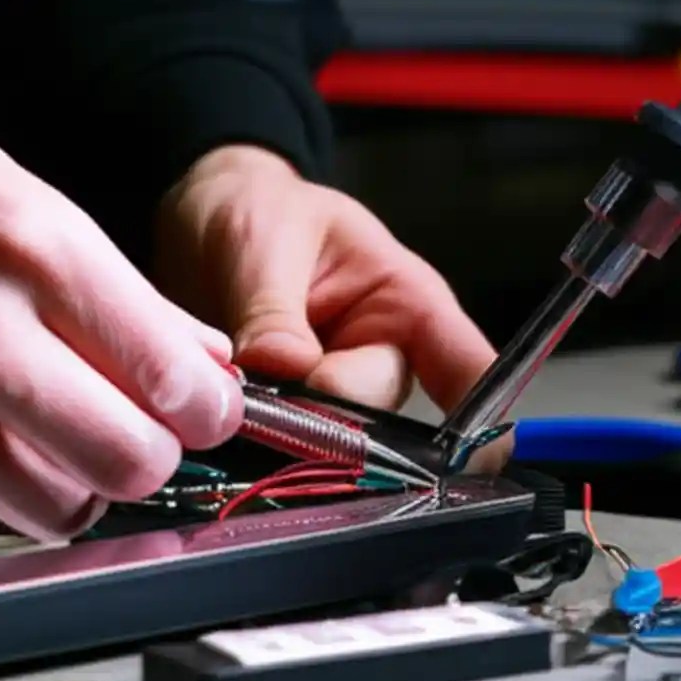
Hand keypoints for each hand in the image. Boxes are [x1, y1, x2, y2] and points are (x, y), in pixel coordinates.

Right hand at [0, 61, 242, 539]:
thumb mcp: (13, 190)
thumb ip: (120, 287)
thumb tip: (201, 356)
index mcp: (29, 251)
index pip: (170, 376)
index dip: (212, 407)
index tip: (208, 407)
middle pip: (131, 461)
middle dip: (157, 452)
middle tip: (144, 426)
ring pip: (60, 509)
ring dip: (84, 482)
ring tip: (65, 434)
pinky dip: (7, 485)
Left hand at [155, 145, 511, 473]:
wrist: (204, 223)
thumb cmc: (257, 214)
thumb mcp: (264, 242)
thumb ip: (274, 309)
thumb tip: (283, 367)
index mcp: (407, 306)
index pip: (469, 373)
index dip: (477, 431)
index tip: (458, 466)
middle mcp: (382, 362)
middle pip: (379, 422)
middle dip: (320, 415)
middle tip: (258, 384)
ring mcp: (336, 399)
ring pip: (325, 444)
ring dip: (279, 431)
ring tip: (232, 385)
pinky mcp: (289, 421)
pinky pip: (280, 451)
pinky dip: (251, 442)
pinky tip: (223, 413)